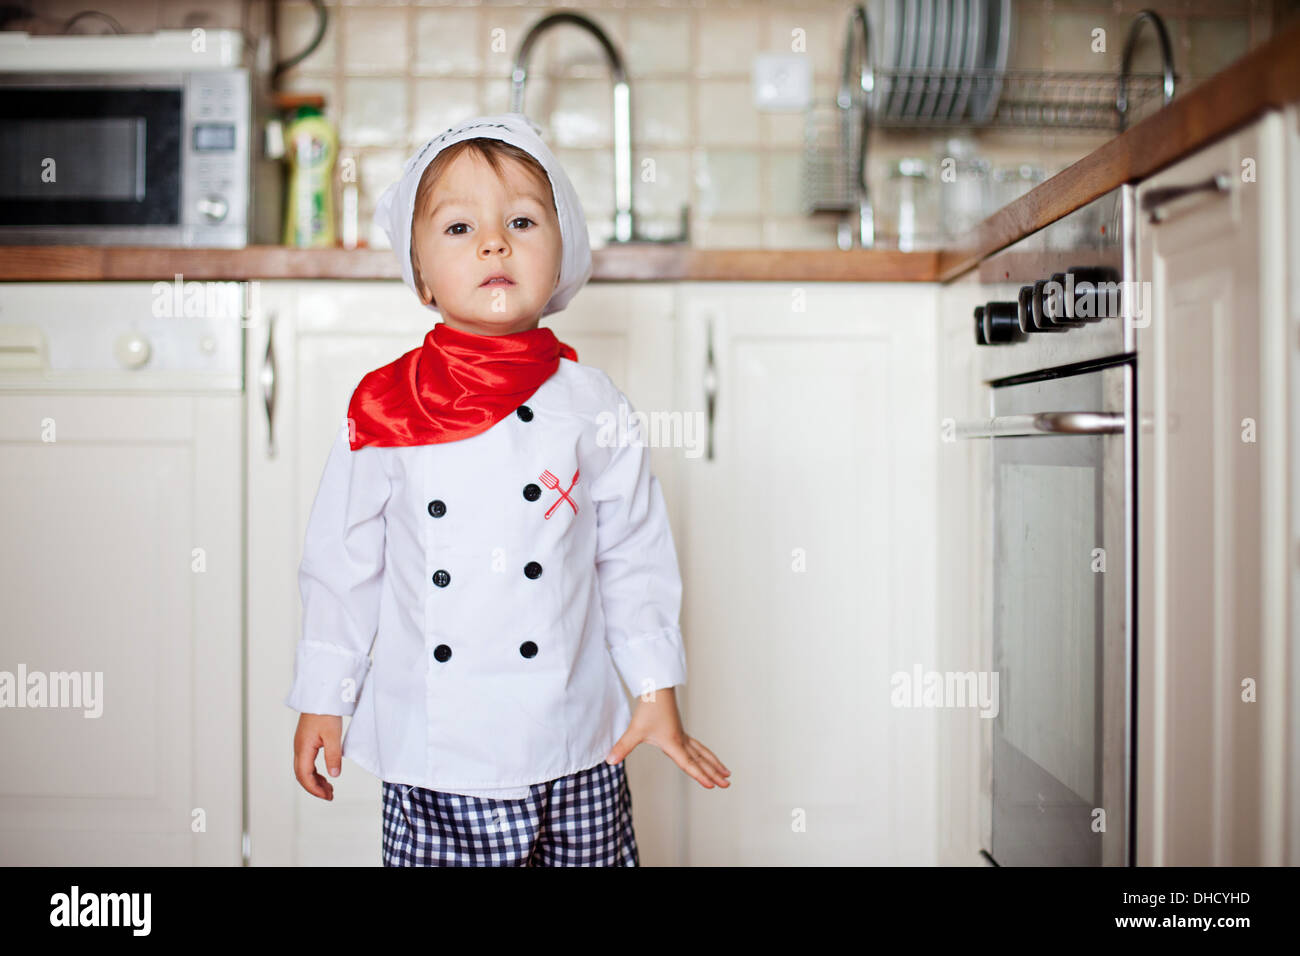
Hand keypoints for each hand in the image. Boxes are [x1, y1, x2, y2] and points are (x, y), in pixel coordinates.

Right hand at [294, 712, 342, 800]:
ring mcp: (301, 745)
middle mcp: (299, 748)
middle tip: (330, 795)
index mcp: (302, 748)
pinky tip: (325, 774)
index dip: (314, 789)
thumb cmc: (325, 713)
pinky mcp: (306, 741)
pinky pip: (307, 762)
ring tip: (329, 788)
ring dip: (315, 781)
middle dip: (314, 788)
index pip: (304, 776)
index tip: (327, 796)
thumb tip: (334, 775)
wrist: (320, 696)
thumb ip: (333, 756)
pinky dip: (315, 772)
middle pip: (302, 775)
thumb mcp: (333, 736)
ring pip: (304, 769)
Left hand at [605, 687, 730, 788]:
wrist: (657, 687)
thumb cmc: (648, 707)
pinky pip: (696, 745)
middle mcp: (681, 740)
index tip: (713, 786)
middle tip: (728, 784)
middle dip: (714, 772)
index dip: (700, 776)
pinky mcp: (678, 729)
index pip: (689, 764)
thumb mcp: (635, 730)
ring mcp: (681, 735)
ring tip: (726, 772)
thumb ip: (623, 746)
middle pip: (701, 759)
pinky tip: (706, 757)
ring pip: (702, 752)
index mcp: (673, 743)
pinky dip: (705, 754)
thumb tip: (609, 761)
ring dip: (714, 762)